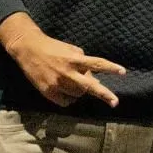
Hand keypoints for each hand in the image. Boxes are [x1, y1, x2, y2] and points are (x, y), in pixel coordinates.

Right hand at [4, 22, 123, 107]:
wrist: (28, 50)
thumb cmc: (54, 48)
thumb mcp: (72, 50)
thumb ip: (84, 63)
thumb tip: (94, 79)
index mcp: (75, 59)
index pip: (97, 63)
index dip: (111, 68)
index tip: (123, 72)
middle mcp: (67, 72)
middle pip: (89, 86)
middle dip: (104, 94)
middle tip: (115, 103)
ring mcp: (57, 83)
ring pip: (78, 95)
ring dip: (80, 91)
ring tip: (72, 82)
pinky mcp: (48, 92)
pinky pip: (66, 102)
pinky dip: (69, 98)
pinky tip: (64, 90)